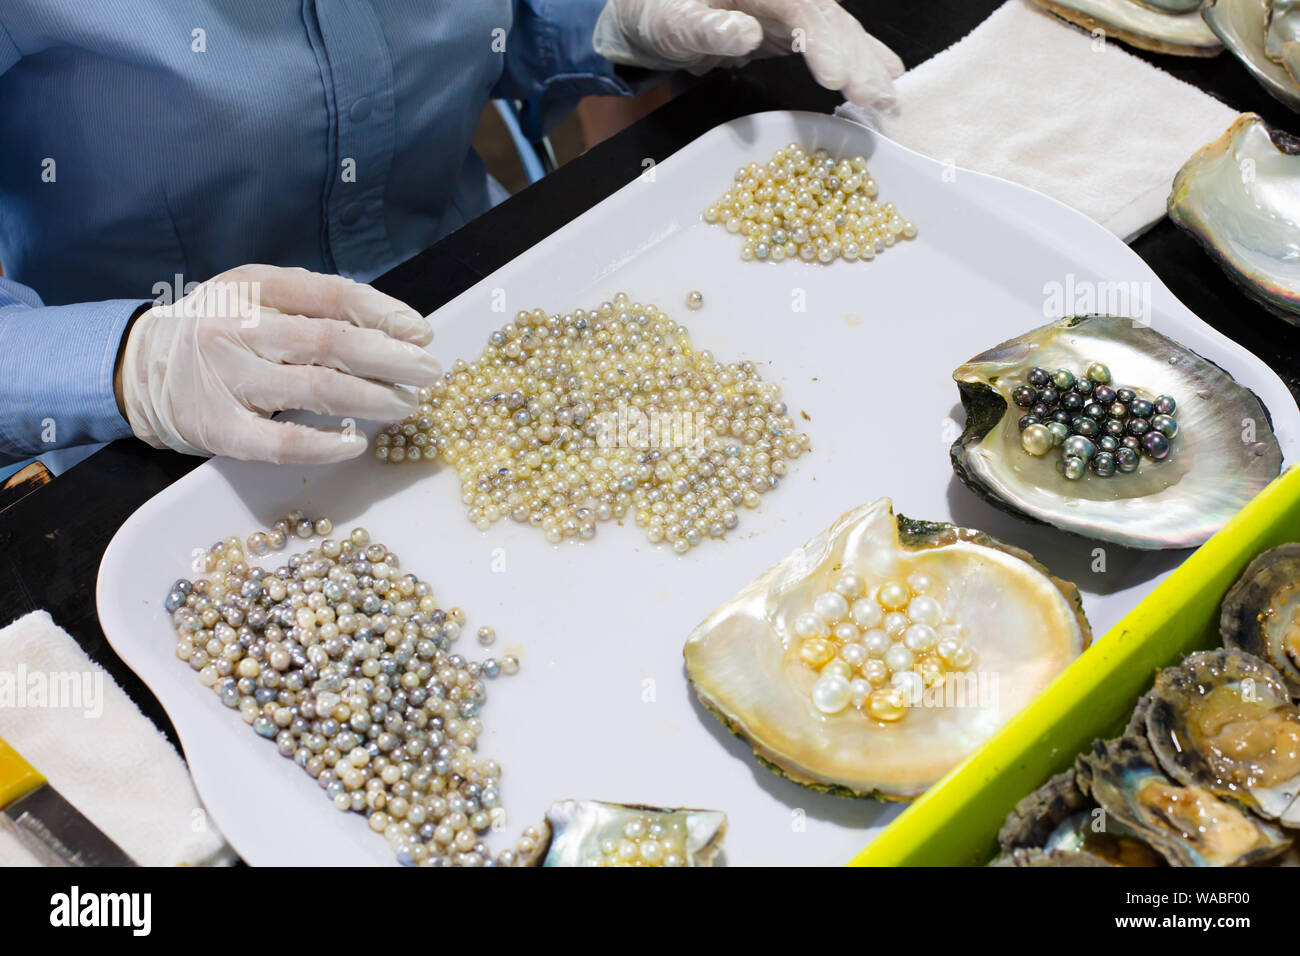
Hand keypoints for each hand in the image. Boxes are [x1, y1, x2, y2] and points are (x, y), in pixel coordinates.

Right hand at [117, 264, 439, 463]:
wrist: (138, 368)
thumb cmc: (217, 330)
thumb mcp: (255, 297)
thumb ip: (314, 305)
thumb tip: (394, 330)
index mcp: (254, 287)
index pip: (332, 295)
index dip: (384, 314)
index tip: (421, 334)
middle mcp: (240, 328)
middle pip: (332, 341)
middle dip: (392, 359)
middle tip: (429, 374)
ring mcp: (228, 379)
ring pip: (316, 387)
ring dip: (372, 399)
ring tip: (405, 406)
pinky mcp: (220, 429)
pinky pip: (282, 442)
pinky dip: (325, 444)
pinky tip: (355, 443)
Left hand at [593, 0, 903, 108]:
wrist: (652, 8)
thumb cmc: (658, 12)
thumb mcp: (672, 21)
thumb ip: (706, 27)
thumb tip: (744, 34)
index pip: (803, 7)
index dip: (824, 41)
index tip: (836, 78)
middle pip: (831, 18)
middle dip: (858, 59)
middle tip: (877, 98)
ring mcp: (792, 8)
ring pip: (840, 30)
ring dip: (867, 65)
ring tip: (888, 99)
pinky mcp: (794, 27)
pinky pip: (834, 41)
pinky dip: (859, 62)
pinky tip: (883, 83)